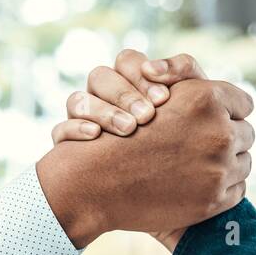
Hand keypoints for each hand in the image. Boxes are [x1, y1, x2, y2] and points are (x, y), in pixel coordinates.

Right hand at [36, 77, 254, 249]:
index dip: (230, 110)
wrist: (96, 182)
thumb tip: (226, 100)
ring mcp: (219, 167)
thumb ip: (193, 92)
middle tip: (208, 145)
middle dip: (229, 137)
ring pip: (244, 162)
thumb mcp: (156, 99)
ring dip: (228, 163)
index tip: (219, 119)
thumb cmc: (119, 137)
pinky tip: (199, 185)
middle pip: (247, 132)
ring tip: (202, 167)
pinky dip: (223, 187)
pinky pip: (238, 189)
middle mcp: (218, 130)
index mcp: (206, 98)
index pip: (243, 101)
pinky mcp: (214, 198)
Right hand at [48, 50, 207, 143]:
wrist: (166, 193)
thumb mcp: (194, 109)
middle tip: (147, 115)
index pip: (127, 61)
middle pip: (100, 76)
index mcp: (131, 84)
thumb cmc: (184, 147)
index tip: (162, 98)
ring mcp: (83, 121)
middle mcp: (103, 98)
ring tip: (128, 129)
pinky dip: (75, 129)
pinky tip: (95, 136)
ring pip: (77, 101)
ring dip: (103, 111)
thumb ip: (184, 75)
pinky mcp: (69, 146)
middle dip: (124, 94)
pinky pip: (60, 130)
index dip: (140, 74)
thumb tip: (154, 67)